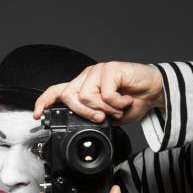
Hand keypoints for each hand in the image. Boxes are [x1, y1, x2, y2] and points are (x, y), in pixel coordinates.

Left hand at [33, 61, 164, 124]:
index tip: (38, 114)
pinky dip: (117, 104)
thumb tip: (81, 123)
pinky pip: (105, 94)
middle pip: (70, 97)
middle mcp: (87, 77)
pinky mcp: (110, 69)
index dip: (44, 102)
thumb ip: (92, 117)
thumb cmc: (132, 102)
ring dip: (103, 109)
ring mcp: (97, 71)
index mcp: (83, 87)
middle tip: (101, 118)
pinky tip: (125, 100)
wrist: (154, 92)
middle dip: (84, 113)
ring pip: (86, 96)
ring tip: (117, 109)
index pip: (57, 91)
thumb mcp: (107, 116)